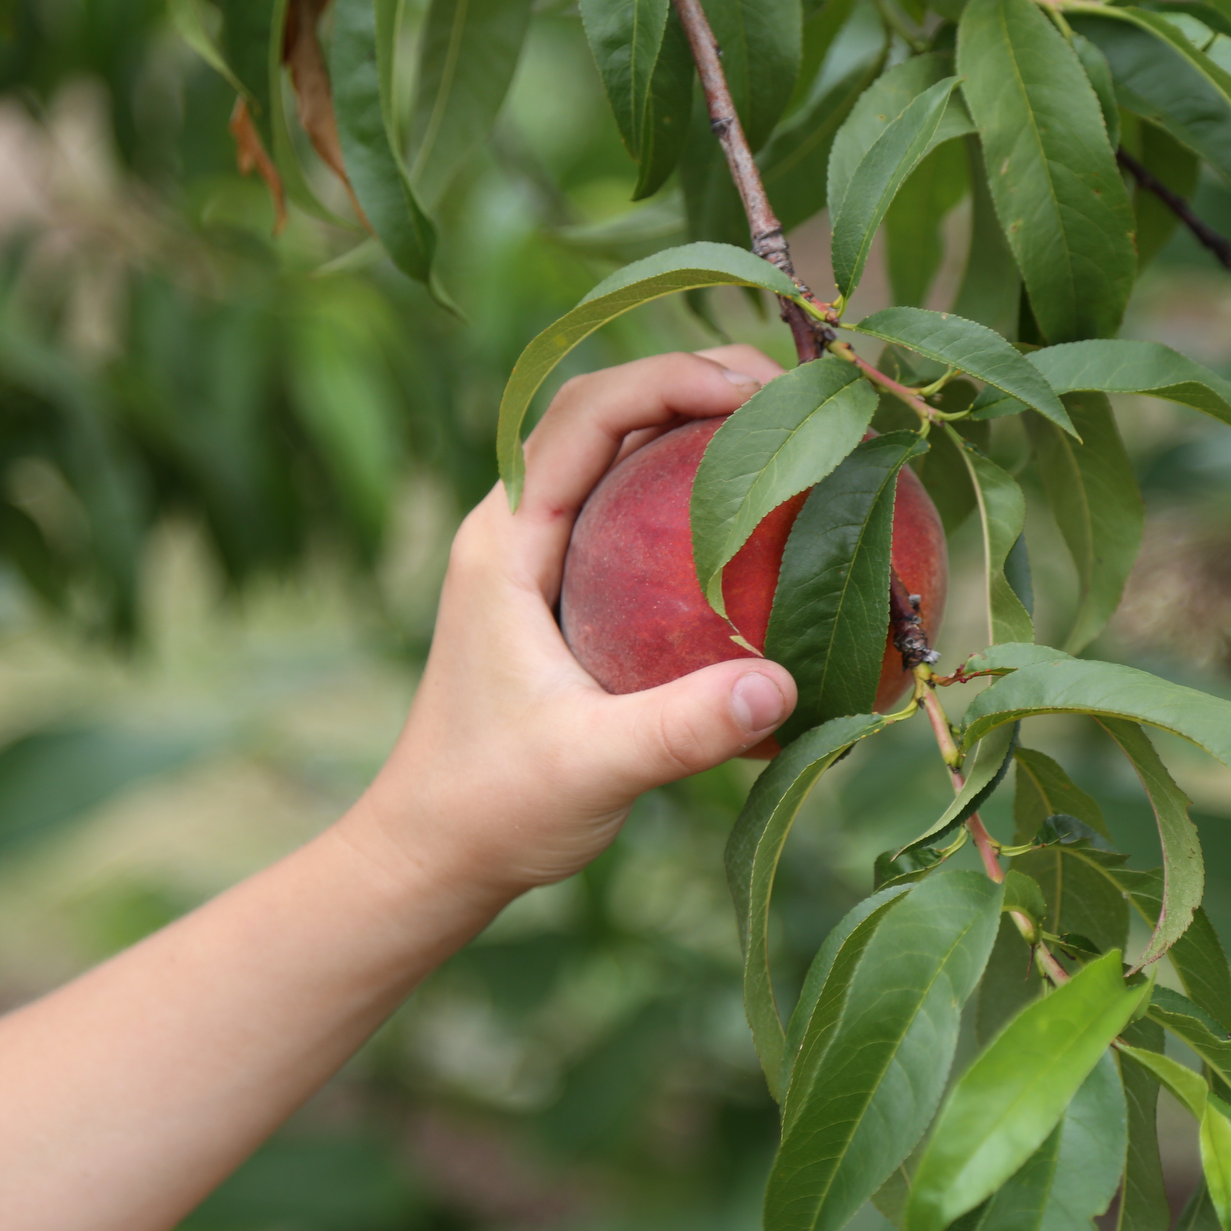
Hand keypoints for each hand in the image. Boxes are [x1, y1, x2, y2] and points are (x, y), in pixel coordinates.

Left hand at [345, 346, 798, 906]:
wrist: (433, 852)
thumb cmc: (494, 807)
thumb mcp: (592, 768)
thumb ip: (684, 729)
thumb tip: (786, 685)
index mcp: (504, 541)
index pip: (585, 416)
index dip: (672, 378)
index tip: (760, 392)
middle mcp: (515, 527)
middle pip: (608, 411)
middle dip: (697, 380)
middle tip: (797, 398)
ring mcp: (538, 554)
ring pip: (621, 453)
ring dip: (697, 426)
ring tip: (792, 433)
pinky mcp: (564, 588)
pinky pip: (635, 511)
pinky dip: (695, 491)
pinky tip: (766, 519)